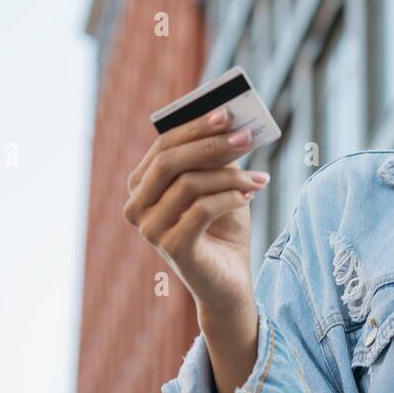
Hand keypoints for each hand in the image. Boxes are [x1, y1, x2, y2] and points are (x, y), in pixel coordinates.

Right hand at [123, 108, 271, 317]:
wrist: (229, 279)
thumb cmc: (222, 226)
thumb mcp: (218, 184)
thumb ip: (215, 157)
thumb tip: (230, 124)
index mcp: (141, 186)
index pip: (163, 146)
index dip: (195, 127)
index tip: (228, 113)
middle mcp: (136, 207)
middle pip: (169, 161)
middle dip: (211, 144)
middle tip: (247, 136)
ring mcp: (149, 230)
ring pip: (188, 184)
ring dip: (230, 175)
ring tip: (257, 178)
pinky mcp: (171, 248)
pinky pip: (201, 210)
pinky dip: (230, 198)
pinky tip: (249, 196)